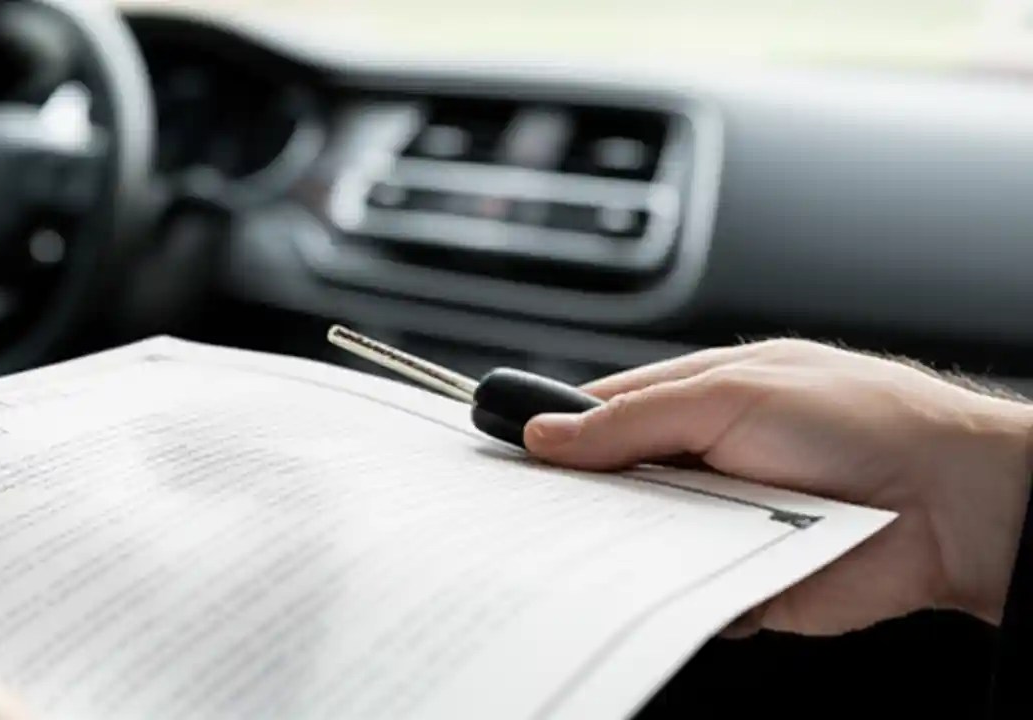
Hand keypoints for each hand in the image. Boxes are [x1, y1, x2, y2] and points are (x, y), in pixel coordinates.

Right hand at [523, 339, 1032, 635]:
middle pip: (613, 485)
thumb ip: (634, 420)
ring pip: (639, 544)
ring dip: (621, 547)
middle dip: (579, 497)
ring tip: (609, 540)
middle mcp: (704, 463)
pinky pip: (683, 595)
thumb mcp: (730, 395)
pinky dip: (671, 594)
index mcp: (697, 401)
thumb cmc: (862, 420)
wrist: (952, 502)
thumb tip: (549, 435)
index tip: (507, 447)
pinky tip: (671, 582)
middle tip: (534, 508)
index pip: (602, 413)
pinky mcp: (743, 584)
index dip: (553, 430)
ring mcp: (722, 524)